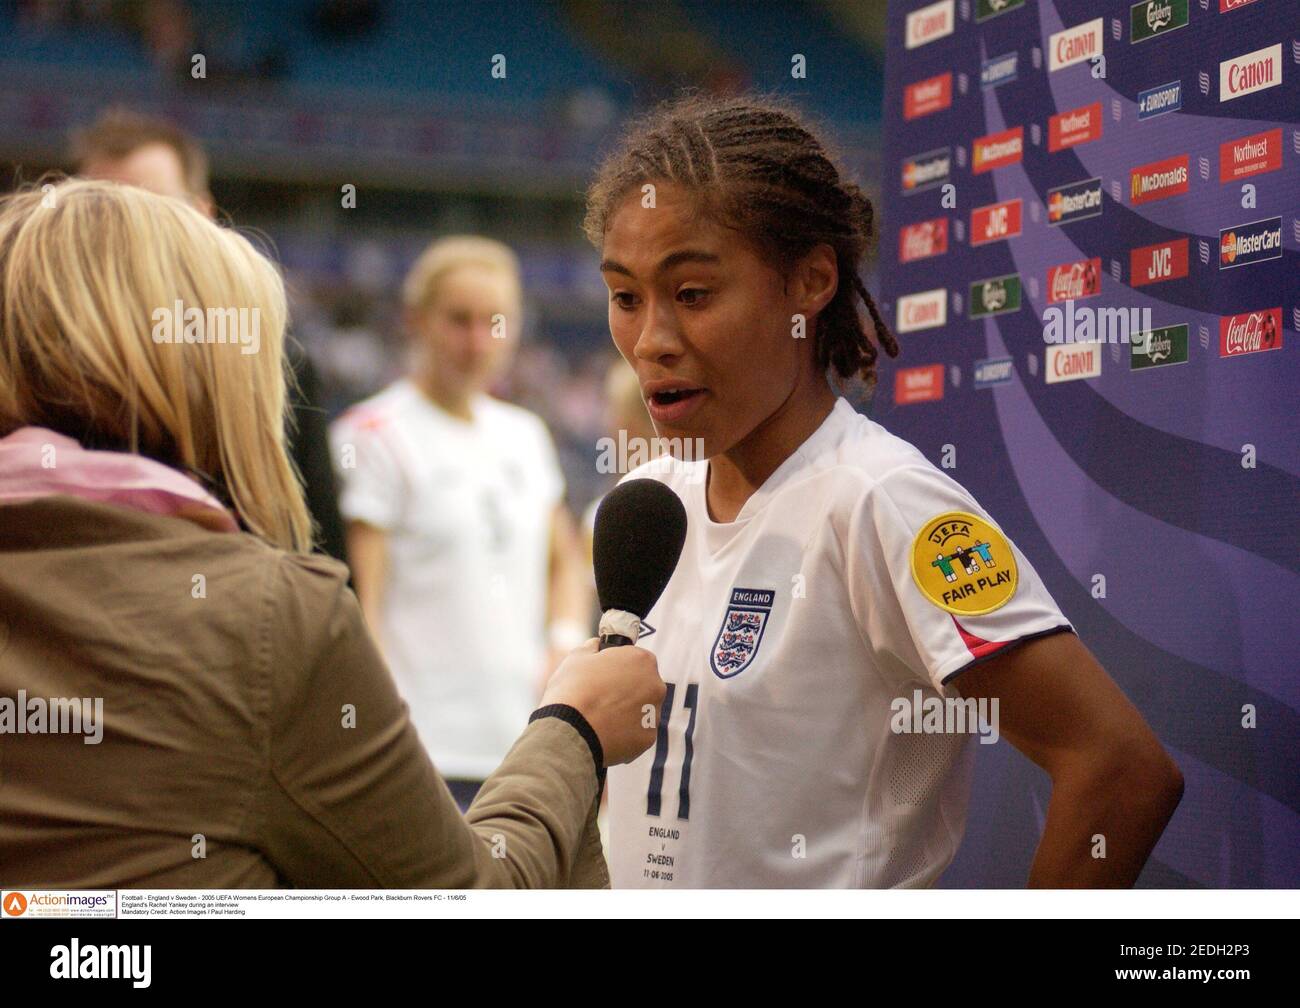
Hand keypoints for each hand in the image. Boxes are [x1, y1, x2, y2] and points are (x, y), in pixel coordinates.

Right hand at [541, 639, 664, 766]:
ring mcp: (654, 714)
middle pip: (644, 684)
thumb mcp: (578, 657)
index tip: (605, 674)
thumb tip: (596, 646)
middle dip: (627, 689)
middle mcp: (656, 685)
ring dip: (627, 712)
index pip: (637, 658)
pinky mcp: (648, 738)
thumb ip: (593, 647)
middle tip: (601, 697)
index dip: (619, 666)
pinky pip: (638, 732)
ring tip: (600, 717)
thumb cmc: (573, 690)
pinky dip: (625, 733)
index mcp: (643, 660)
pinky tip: (605, 732)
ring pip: (642, 709)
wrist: (569, 732)